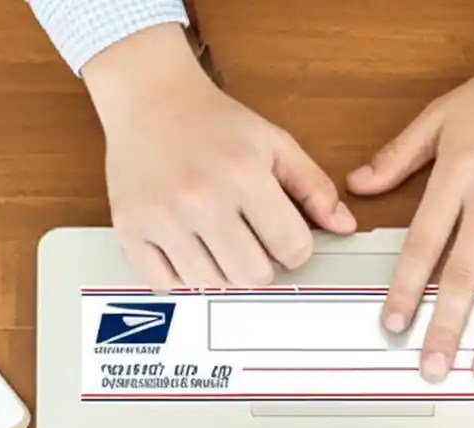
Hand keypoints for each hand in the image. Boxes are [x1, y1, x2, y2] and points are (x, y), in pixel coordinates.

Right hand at [84, 24, 355, 289]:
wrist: (150, 99)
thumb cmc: (213, 122)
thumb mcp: (274, 143)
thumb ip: (314, 186)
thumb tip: (344, 225)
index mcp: (243, 174)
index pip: (291, 247)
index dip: (295, 248)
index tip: (283, 238)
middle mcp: (200, 198)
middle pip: (252, 276)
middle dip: (260, 265)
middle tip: (251, 243)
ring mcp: (162, 217)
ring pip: (210, 284)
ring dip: (220, 272)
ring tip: (217, 243)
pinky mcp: (129, 229)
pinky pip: (165, 283)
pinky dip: (180, 277)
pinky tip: (187, 250)